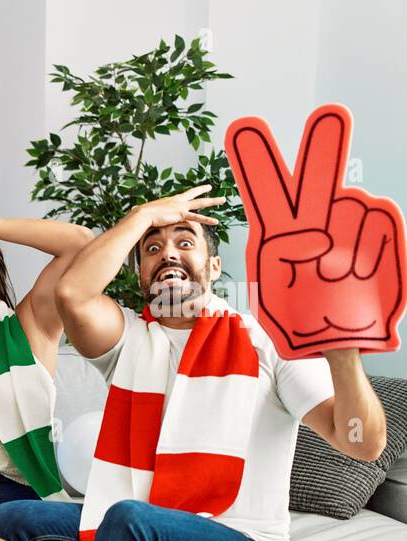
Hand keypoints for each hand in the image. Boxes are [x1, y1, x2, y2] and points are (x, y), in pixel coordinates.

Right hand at [133, 184, 223, 229]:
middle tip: (211, 188)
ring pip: (201, 203)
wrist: (142, 215)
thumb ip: (141, 212)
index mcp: (171, 200)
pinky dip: (207, 219)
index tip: (200, 188)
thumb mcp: (143, 211)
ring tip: (223, 200)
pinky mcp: (181, 214)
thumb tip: (132, 211)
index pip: (184, 195)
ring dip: (213, 201)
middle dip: (204, 191)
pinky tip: (216, 221)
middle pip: (194, 195)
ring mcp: (181, 206)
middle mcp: (177, 201)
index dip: (193, 191)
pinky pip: (197, 217)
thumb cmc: (140, 215)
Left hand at [227, 104, 404, 357]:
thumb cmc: (299, 322)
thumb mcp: (272, 299)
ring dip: (346, 242)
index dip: (255, 160)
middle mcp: (312, 222)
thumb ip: (278, 267)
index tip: (244, 129)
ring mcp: (346, 225)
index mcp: (276, 234)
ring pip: (351, 205)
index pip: (265, 192)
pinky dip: (370, 248)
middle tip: (331, 114)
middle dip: (323, 147)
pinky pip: (378, 222)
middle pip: (316, 177)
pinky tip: (360, 272)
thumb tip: (310, 239)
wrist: (338, 342)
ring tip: (335, 276)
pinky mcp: (379, 233)